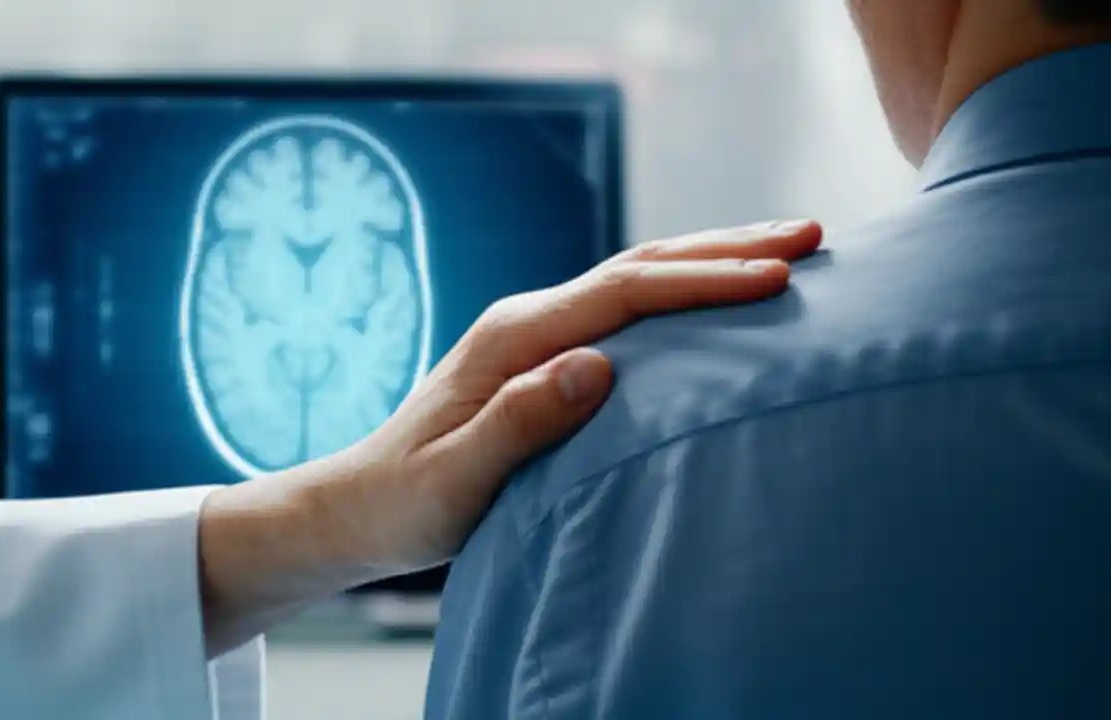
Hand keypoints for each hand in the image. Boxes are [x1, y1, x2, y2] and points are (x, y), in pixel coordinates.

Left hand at [198, 220, 821, 654]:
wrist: (357, 506)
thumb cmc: (406, 503)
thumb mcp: (457, 480)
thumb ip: (520, 422)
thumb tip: (598, 365)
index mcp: (512, 339)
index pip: (623, 292)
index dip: (702, 281)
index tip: (776, 276)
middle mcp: (526, 322)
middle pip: (638, 265)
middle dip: (725, 247)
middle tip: (811, 234)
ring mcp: (534, 335)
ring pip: (635, 280)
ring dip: (708, 261)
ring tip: (784, 250)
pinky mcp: (541, 358)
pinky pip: (625, 311)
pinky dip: (679, 295)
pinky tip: (716, 302)